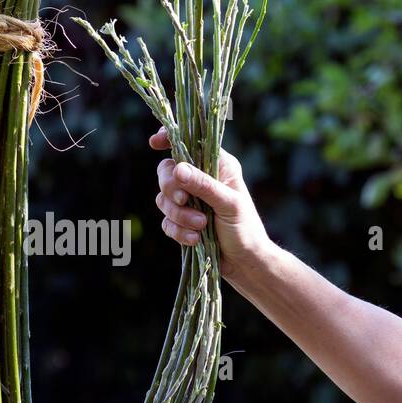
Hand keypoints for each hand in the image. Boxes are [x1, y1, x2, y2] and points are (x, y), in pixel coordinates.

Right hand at [150, 126, 269, 280]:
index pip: (190, 143)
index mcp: (217, 166)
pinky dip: (178, 231)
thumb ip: (204, 185)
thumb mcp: (229, 203)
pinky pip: (166, 222)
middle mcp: (200, 180)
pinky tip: (194, 239)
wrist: (245, 264)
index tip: (155, 143)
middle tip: (183, 199)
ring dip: (179, 215)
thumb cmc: (246, 229)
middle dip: (170, 187)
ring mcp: (189, 202)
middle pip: (167, 171)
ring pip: (163, 199)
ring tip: (201, 226)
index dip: (171, 139)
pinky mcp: (181, 223)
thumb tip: (177, 169)